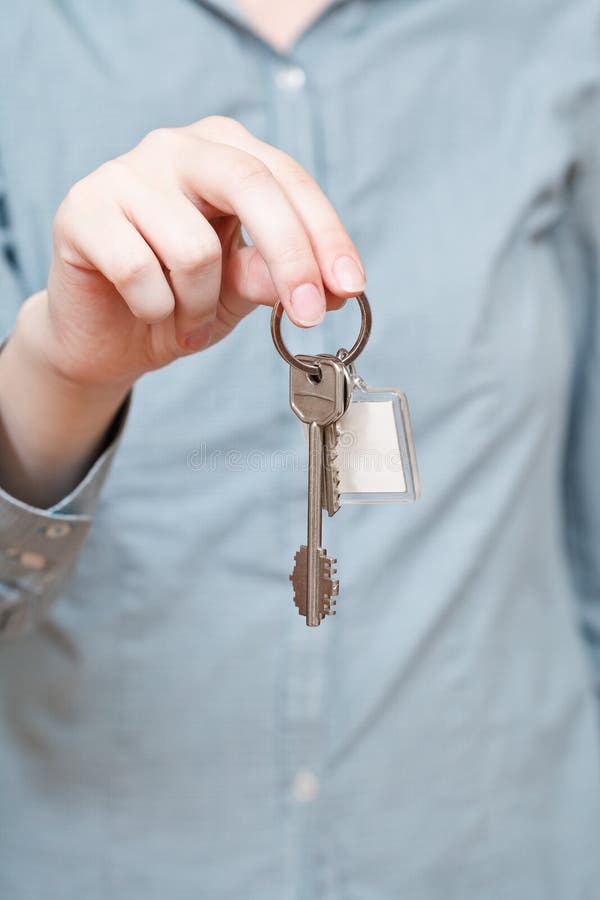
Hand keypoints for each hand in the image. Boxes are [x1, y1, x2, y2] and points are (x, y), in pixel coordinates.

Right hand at [25, 115, 365, 389]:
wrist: (106, 335)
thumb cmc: (180, 298)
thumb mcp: (241, 288)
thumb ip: (275, 276)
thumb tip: (323, 285)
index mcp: (223, 150)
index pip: (288, 179)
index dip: (325, 235)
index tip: (349, 288)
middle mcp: (175, 147)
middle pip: (249, 185)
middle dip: (290, 258)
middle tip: (308, 317)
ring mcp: (123, 173)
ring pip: (194, 248)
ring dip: (201, 306)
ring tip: (187, 319)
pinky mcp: (80, 210)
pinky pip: (139, 272)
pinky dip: (156, 311)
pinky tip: (148, 312)